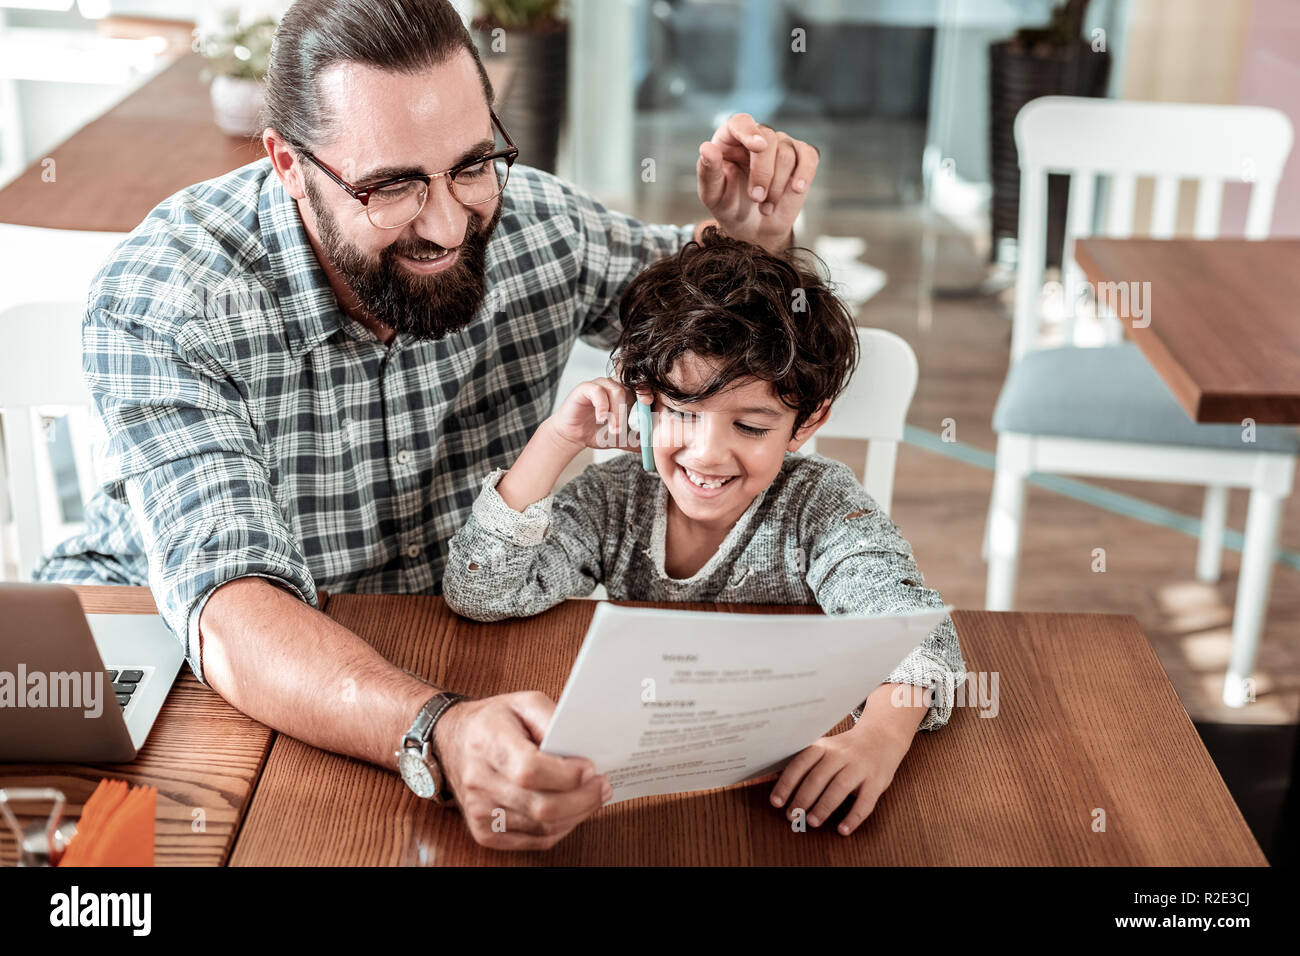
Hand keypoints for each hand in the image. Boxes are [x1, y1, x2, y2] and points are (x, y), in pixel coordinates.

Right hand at [433, 691, 610, 849]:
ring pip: (543, 827)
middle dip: (583, 799)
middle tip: (602, 786)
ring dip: (577, 815)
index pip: (530, 769)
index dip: (566, 774)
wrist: (452, 742)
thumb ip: (552, 719)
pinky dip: (561, 828)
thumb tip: (580, 745)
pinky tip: (571, 811)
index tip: (590, 767)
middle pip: (541, 806)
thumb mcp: (524, 702)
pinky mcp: (485, 832)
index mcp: (488, 742)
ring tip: (592, 797)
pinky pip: (535, 840)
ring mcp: (480, 811)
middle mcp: (479, 780)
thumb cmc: (492, 721)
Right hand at [548, 377, 652, 451]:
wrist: (572, 437)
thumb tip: (658, 446)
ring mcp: (599, 385)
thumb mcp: (622, 439)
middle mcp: (613, 386)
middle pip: (632, 384)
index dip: (651, 393)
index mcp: (625, 394)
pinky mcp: (585, 388)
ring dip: (618, 411)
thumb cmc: (596, 433)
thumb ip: (639, 440)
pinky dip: (603, 406)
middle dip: (640, 397)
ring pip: (616, 390)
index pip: (643, 386)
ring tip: (614, 429)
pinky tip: (602, 419)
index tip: (654, 406)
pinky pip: (598, 391)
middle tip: (644, 411)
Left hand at [697, 113, 818, 253]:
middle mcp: (757, 136)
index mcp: (730, 139)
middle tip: (756, 198)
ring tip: (766, 207)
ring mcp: (781, 145)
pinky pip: (809, 156)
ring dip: (777, 186)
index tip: (757, 146)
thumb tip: (707, 149)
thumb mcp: (712, 195)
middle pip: (768, 139)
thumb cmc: (730, 206)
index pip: (740, 122)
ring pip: (786, 153)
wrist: (753, 228)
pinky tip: (797, 188)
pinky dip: (805, 173)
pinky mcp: (801, 157)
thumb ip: (708, 172)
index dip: (749, 131)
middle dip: (764, 173)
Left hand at [769, 721, 912, 835]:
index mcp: (824, 746)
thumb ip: (804, 762)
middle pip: (818, 778)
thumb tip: (772, 779)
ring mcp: (859, 768)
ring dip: (823, 807)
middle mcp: (840, 755)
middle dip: (802, 799)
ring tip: (812, 822)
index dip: (787, 784)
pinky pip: (865, 802)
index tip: (776, 801)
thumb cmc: (845, 749)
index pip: (800, 764)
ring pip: (839, 788)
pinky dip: (853, 818)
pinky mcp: (876, 782)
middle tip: (791, 816)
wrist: (882, 738)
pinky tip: (843, 829)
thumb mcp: (824, 748)